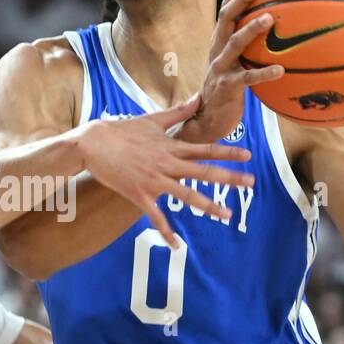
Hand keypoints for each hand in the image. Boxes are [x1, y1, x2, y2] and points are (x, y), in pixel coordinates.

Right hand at [76, 95, 254, 246]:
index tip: (248, 155)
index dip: (228, 152)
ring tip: (227, 216)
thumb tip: (197, 97)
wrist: (92, 144)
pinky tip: (177, 246)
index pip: (205, 149)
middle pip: (204, 172)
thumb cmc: (120, 131)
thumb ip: (177, 112)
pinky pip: (156, 217)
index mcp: (171, 147)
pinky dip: (166, 232)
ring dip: (209, 206)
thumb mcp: (151, 119)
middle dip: (229, 178)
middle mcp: (167, 165)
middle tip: (251, 183)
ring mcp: (154, 181)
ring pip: (187, 195)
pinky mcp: (139, 195)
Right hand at [181, 0, 285, 143]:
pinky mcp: (227, 88)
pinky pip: (247, 78)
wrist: (206, 119)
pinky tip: (280, 69)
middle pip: (226, 18)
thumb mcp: (234, 64)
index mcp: (218, 42)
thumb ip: (247, 49)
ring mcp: (220, 68)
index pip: (226, 10)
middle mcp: (216, 51)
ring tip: (269, 19)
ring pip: (234, 44)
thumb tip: (275, 32)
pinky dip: (263, 73)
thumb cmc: (226, 89)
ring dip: (251, 30)